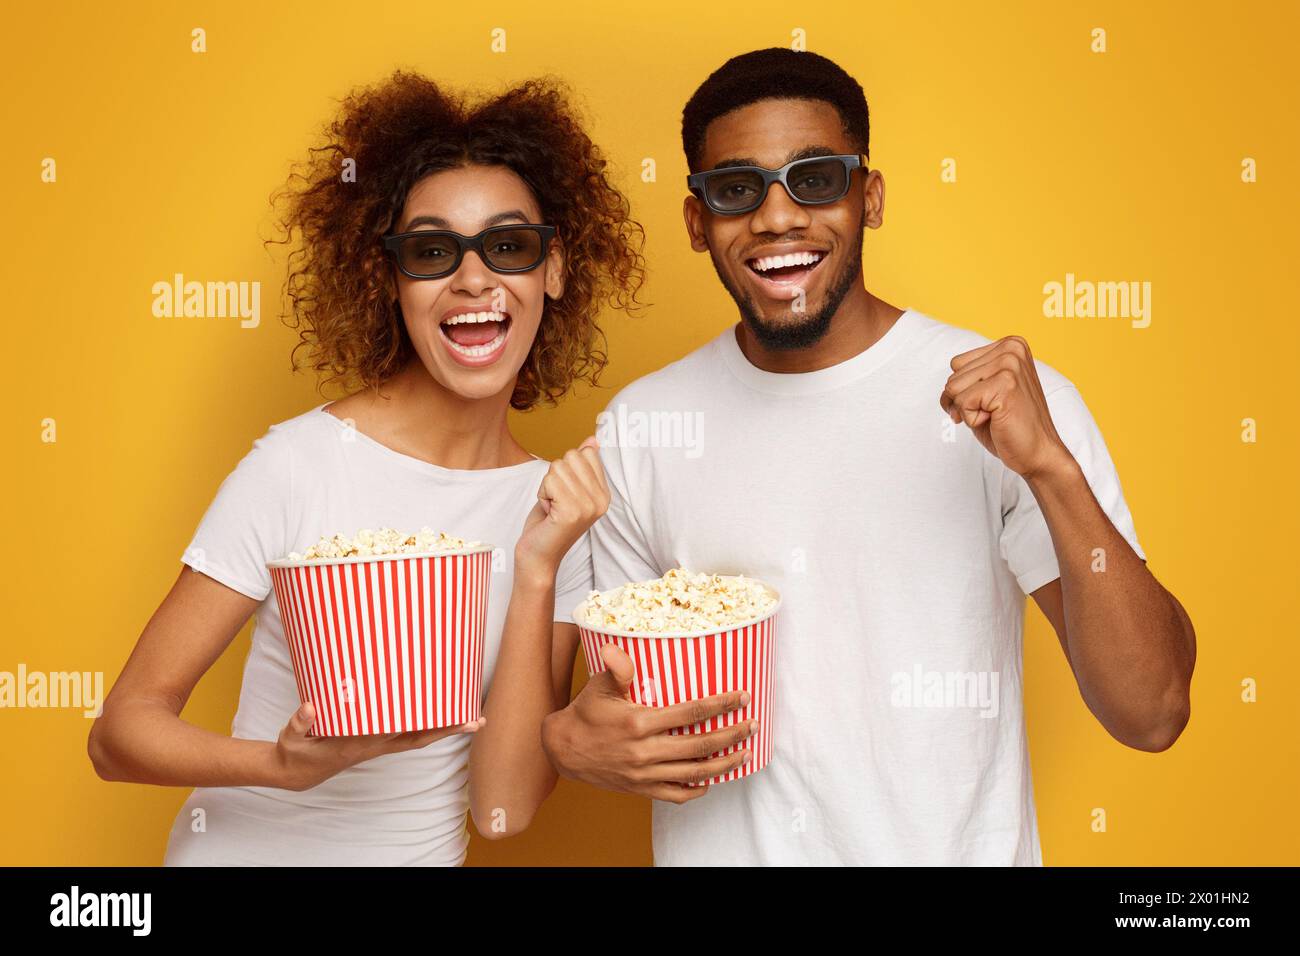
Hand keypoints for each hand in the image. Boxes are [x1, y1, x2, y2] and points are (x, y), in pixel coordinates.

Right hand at [273, 702, 484, 790]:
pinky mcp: (376, 743)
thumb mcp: (292, 737)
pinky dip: (427, 728)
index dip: (423, 725)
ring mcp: (378, 746)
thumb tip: (310, 707)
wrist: (297, 772)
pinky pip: (408, 736)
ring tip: (472, 718)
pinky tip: (441, 718)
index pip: (399, 733)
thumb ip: (300, 722)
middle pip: (420, 738)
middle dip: (449, 729)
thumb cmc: (296, 751)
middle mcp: (375, 746)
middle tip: (478, 719)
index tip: (445, 715)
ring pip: (418, 738)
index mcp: (359, 743)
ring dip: (444, 729)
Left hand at [515, 436, 610, 581]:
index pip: (585, 453)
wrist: (539, 556)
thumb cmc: (549, 522)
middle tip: (556, 501)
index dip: (567, 469)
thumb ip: (582, 465)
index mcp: (604, 494)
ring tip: (552, 508)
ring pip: (558, 468)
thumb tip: (593, 440)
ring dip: (547, 487)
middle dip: (555, 476)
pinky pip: (549, 481)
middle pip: (571, 457)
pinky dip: (542, 495)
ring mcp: (588, 506)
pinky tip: (548, 513)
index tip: (565, 493)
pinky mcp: (572, 512)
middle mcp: (601, 500)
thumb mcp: (567, 488)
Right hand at [540, 643, 757, 802]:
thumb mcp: (599, 686)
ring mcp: (644, 775)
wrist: (562, 750)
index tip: (741, 697)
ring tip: (744, 752)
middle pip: (701, 746)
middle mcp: (645, 752)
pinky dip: (697, 788)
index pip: (691, 713)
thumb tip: (621, 649)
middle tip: (752, 725)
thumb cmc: (585, 713)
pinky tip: (711, 779)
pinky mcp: (641, 790)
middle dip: (732, 735)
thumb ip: (617, 668)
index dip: (721, 705)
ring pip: (695, 773)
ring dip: (724, 763)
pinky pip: (676, 795)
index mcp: (639, 723)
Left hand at [941, 335, 1074, 479]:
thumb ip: (966, 379)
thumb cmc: (1010, 426)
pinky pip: (962, 402)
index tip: (988, 402)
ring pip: (953, 388)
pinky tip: (996, 420)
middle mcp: (1011, 349)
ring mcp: (1010, 365)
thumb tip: (945, 388)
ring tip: (996, 415)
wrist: (1038, 453)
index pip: (957, 364)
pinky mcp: (1005, 384)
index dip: (964, 390)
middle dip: (964, 401)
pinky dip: (973, 419)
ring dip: (968, 410)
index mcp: (1010, 345)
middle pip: (953, 375)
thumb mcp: (985, 393)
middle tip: (993, 413)